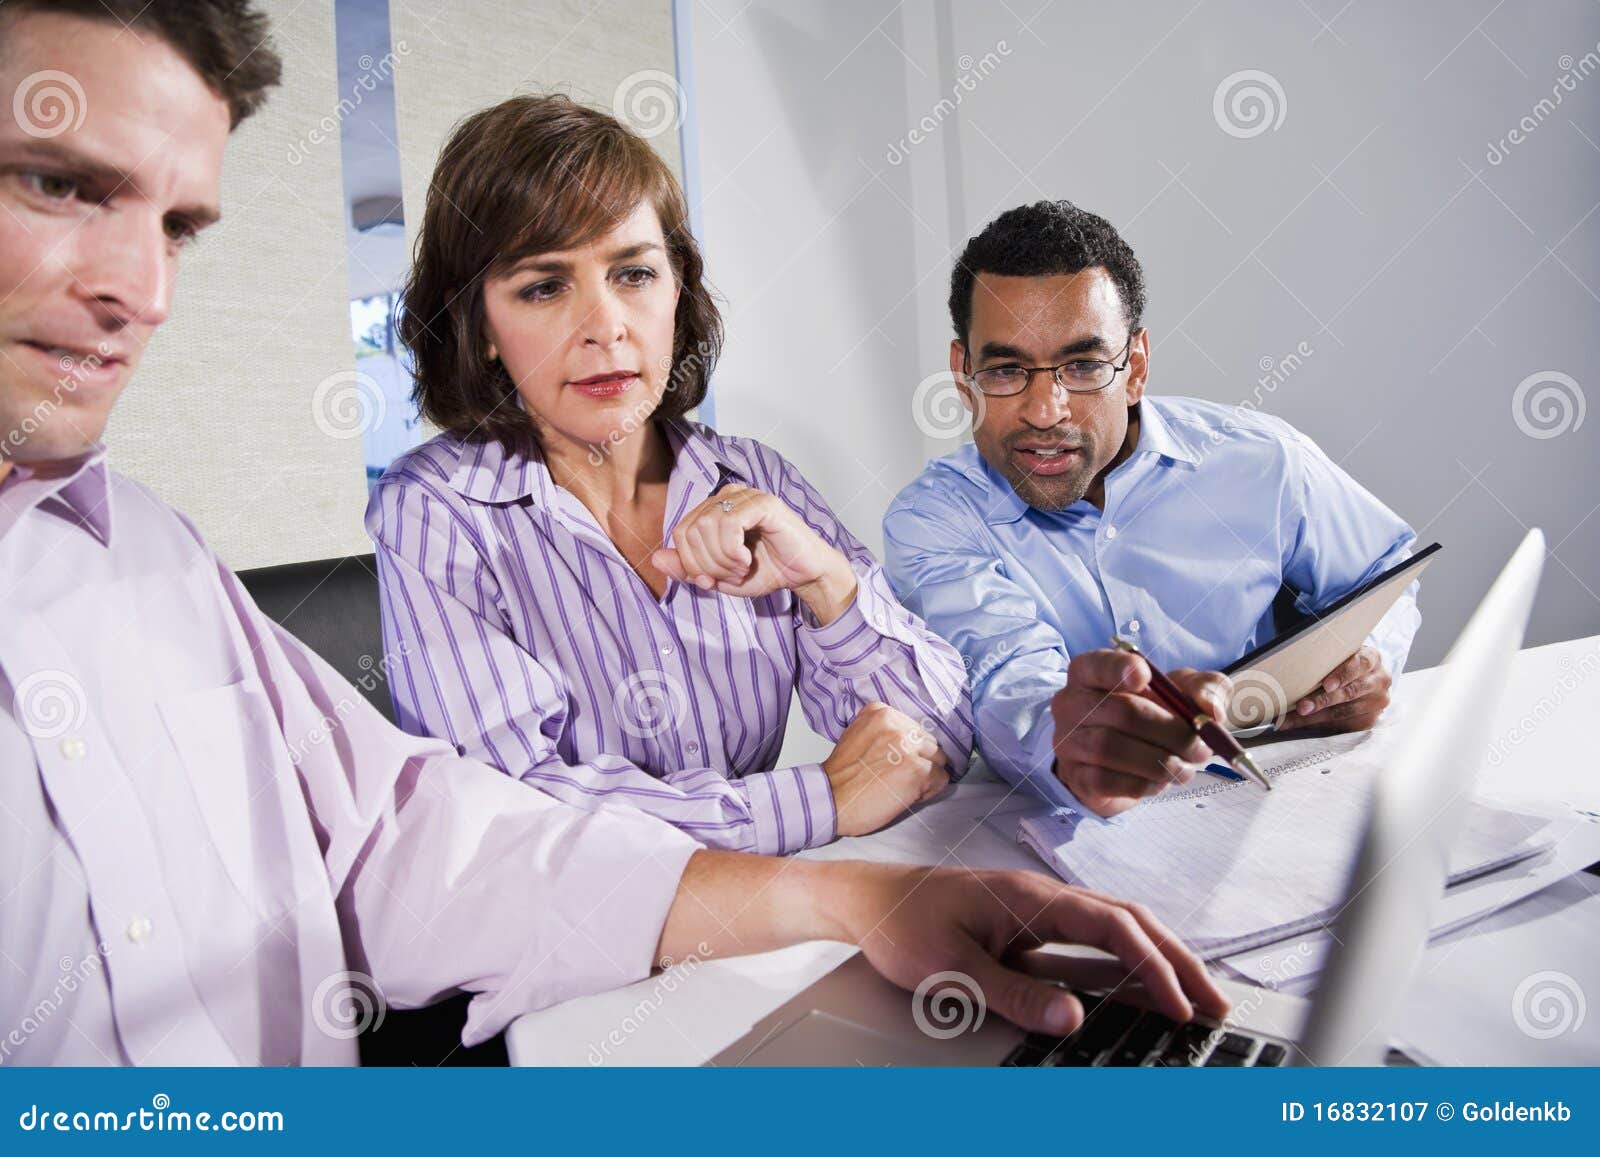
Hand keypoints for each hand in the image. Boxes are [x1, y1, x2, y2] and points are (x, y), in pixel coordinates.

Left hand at [650, 484, 857, 623]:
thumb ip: (687, 569)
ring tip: (741, 568)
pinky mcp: (763, 502)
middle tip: (731, 576)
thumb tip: (656, 558)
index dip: (690, 564)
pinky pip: (729, 523)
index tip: (711, 581)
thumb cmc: (766, 571)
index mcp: (712, 509)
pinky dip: (732, 551)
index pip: (680, 532)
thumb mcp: (718, 578)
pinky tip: (747, 560)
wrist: (805, 574)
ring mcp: (745, 495)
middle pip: (691, 530)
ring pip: (707, 526)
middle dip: (707, 564)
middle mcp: (726, 496)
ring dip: (721, 560)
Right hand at [824, 702, 949, 836]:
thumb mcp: (858, 734)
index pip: (914, 728)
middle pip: (929, 742)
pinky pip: (942, 778)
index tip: (895, 761)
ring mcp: (909, 747)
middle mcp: (897, 725)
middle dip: (919, 760)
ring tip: (902, 785)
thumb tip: (911, 740)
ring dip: (926, 775)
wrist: (830, 799)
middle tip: (898, 776)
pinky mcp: (918, 770)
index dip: (908, 748)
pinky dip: (928, 790)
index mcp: (881, 712)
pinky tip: (907, 795)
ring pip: (938, 759)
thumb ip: (883, 730)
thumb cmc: (842, 776)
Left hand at [830, 862, 1232, 1034]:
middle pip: (1130, 924)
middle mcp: (1044, 900)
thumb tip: (1072, 1016)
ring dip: (1157, 964)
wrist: (866, 900)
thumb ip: (1013, 993)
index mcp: (1032, 898)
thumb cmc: (901, 923)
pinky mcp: (1028, 932)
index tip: (1180, 1006)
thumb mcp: (950, 968)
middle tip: (1218, 1004)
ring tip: (1196, 1002)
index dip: (1153, 968)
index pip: (1113, 928)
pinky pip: (1088, 950)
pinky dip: (1123, 971)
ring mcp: (1038, 914)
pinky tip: (1142, 995)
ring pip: (1115, 935)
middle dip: (1178, 961)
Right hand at [1050, 649, 1231, 817]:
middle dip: (1169, 731)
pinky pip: (1108, 780)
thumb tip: (1210, 710)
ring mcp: (1069, 742)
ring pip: (1112, 748)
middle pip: (1120, 712)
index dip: (1119, 669)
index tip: (1146, 678)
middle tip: (1199, 747)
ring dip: (1159, 761)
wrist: (1130, 761)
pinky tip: (1159, 781)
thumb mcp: (1183, 691)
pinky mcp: (1077, 777)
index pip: (1098, 664)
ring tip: (1184, 767)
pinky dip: (1142, 783)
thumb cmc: (1154, 714)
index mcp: (1092, 672)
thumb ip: (1205, 688)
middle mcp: (1072, 704)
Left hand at [1277, 645, 1390, 732]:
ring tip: (1295, 718)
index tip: (1326, 685)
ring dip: (1317, 716)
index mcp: (1371, 658)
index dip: (1342, 675)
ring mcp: (1377, 701)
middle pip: (1351, 692)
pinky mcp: (1370, 719)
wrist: (1363, 678)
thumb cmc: (1344, 663)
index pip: (1359, 664)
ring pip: (1345, 711)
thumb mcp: (1340, 655)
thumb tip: (1292, 666)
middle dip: (1323, 700)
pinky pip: (1345, 725)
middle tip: (1302, 707)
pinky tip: (1303, 724)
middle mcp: (1379, 680)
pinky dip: (1321, 725)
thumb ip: (1326, 659)